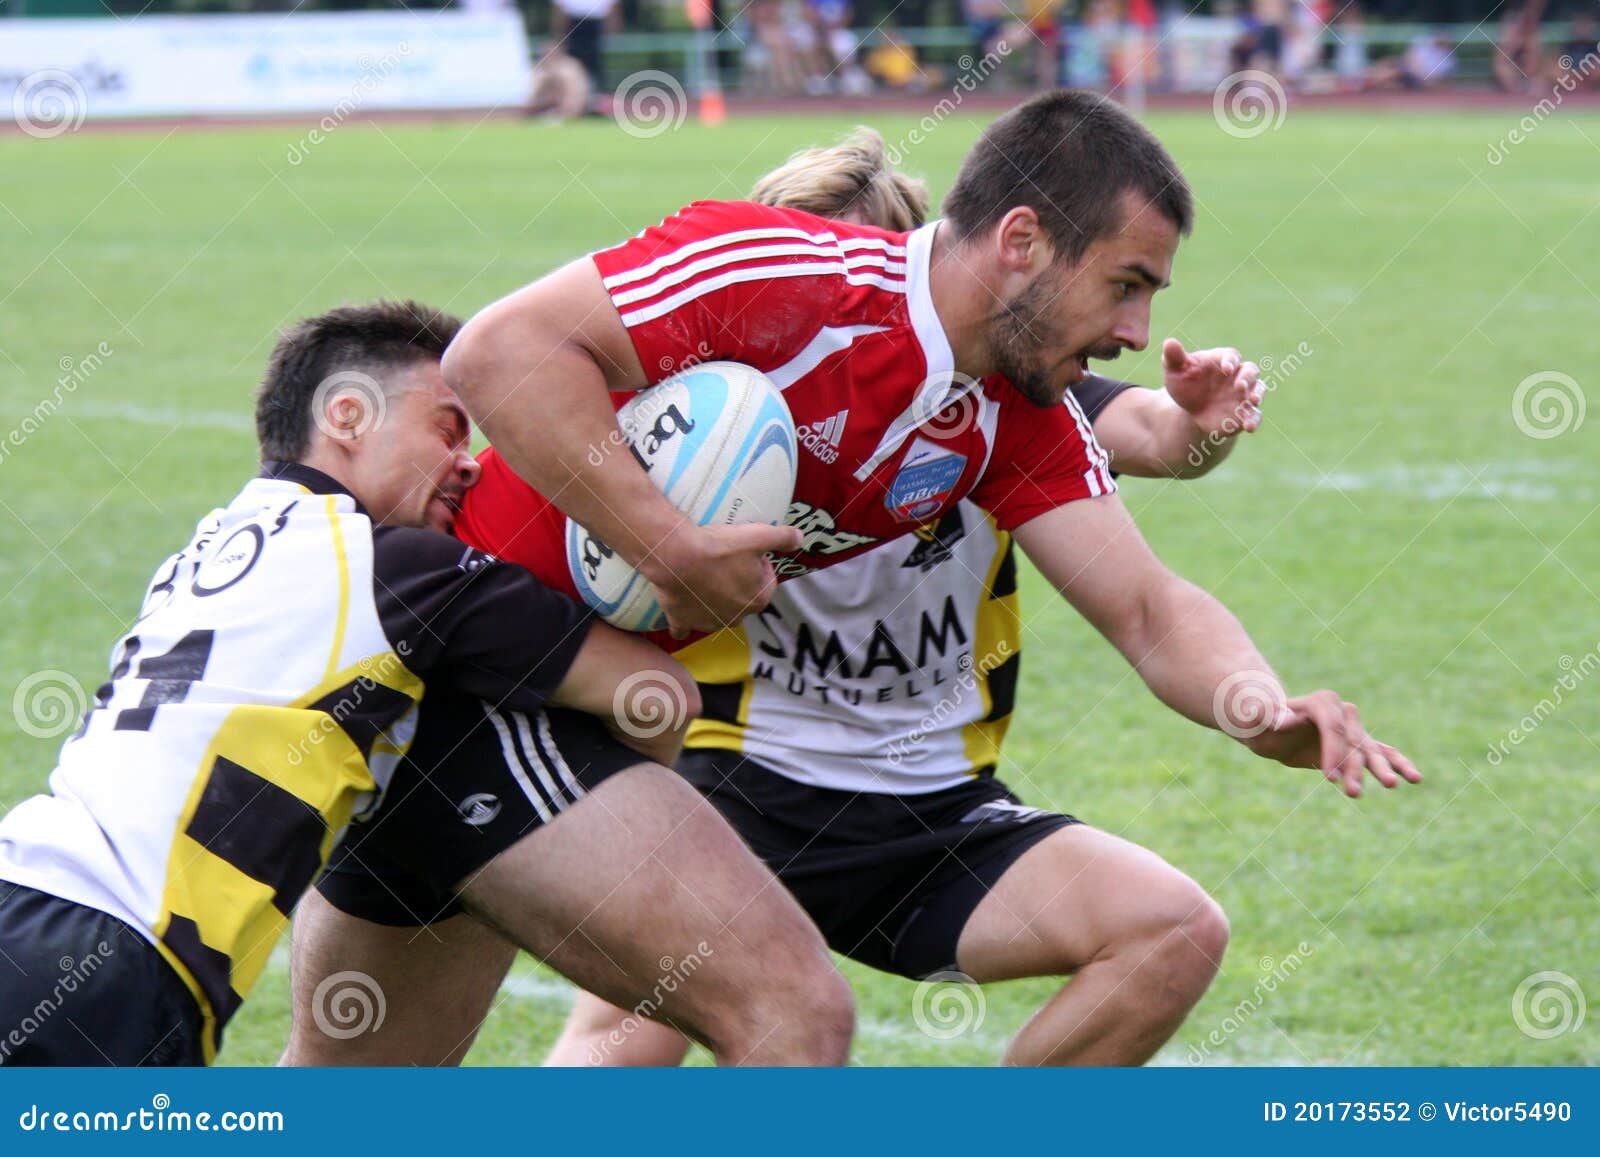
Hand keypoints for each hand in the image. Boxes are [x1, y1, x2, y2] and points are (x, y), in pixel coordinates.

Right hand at [641, 521, 802, 637]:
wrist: (677, 556)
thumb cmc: (720, 546)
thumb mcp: (758, 535)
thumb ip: (783, 537)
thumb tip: (800, 538)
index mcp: (757, 600)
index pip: (767, 583)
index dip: (760, 565)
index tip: (748, 551)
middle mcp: (736, 617)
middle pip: (742, 598)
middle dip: (738, 582)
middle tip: (725, 560)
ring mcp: (708, 622)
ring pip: (717, 613)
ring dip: (714, 600)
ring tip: (703, 575)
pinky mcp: (683, 622)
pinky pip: (684, 628)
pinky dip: (685, 621)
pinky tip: (682, 609)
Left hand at [1162, 338, 1264, 439]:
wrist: (1190, 407)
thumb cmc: (1185, 382)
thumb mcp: (1175, 370)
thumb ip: (1174, 357)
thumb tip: (1169, 343)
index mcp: (1223, 360)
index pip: (1231, 356)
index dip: (1230, 361)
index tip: (1226, 368)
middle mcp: (1238, 375)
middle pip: (1251, 371)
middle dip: (1248, 378)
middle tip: (1241, 386)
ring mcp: (1244, 394)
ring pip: (1258, 391)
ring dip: (1257, 396)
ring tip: (1253, 403)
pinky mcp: (1244, 413)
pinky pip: (1254, 415)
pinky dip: (1254, 420)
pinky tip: (1249, 427)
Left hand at [1244, 689, 1421, 797]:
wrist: (1269, 726)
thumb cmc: (1260, 720)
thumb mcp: (1257, 718)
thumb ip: (1268, 716)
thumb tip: (1282, 720)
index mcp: (1321, 702)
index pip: (1333, 727)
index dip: (1333, 752)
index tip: (1329, 778)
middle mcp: (1342, 712)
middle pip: (1353, 741)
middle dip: (1355, 766)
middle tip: (1355, 792)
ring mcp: (1352, 728)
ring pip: (1370, 750)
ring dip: (1380, 769)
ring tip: (1391, 785)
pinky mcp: (1356, 744)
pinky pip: (1381, 753)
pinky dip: (1397, 763)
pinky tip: (1414, 777)